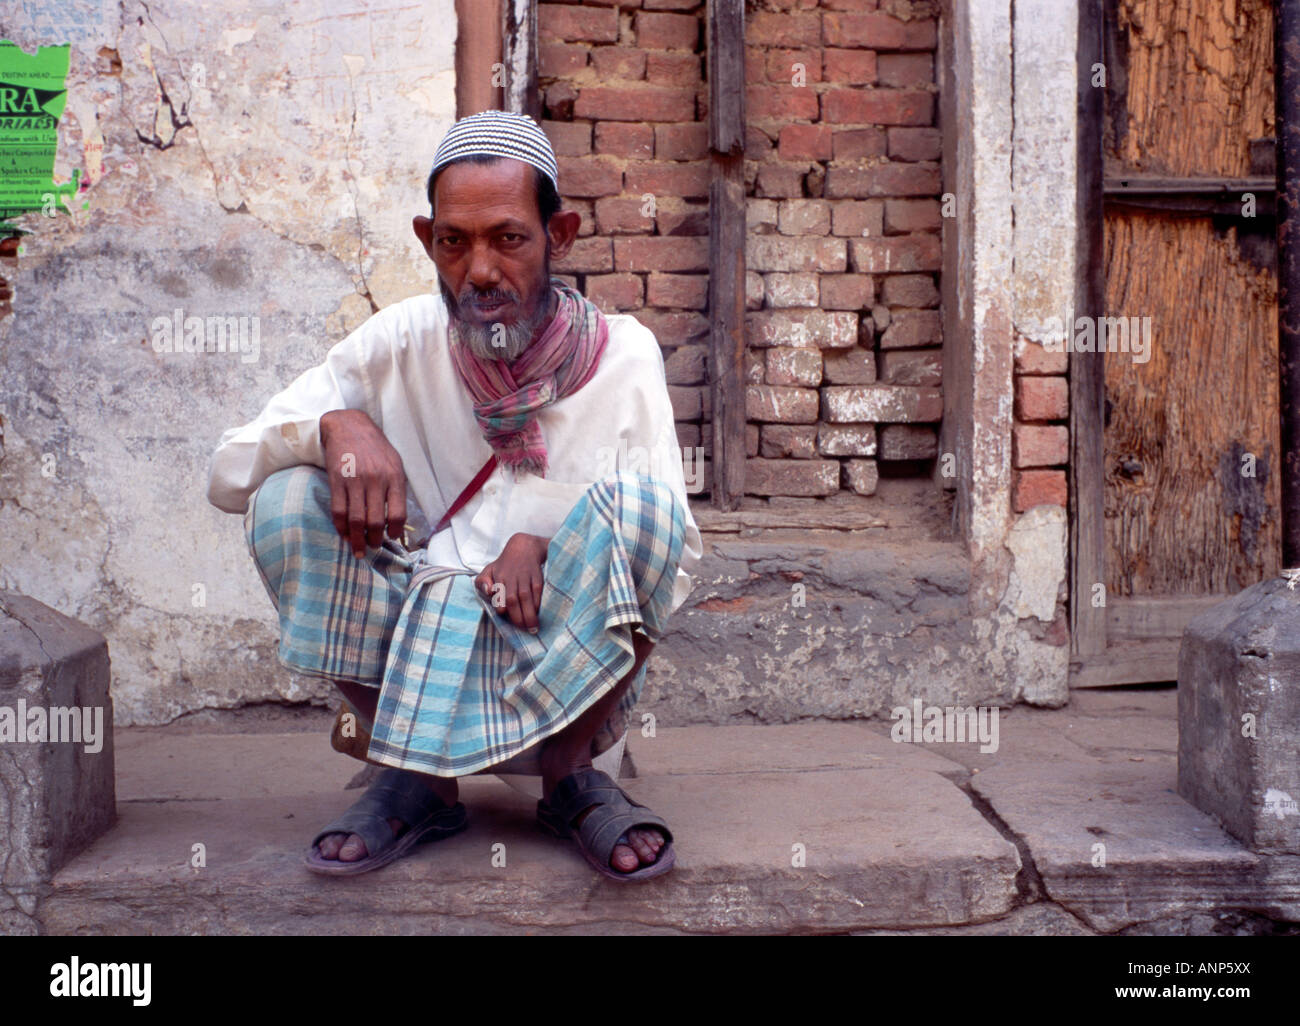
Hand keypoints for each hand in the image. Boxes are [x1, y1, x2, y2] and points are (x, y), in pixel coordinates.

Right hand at [320, 408, 406, 558]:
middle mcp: (375, 480)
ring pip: (356, 520)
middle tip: (373, 548)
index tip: (392, 538)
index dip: (395, 531)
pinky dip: (340, 527)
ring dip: (357, 539)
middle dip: (374, 540)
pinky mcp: (336, 480)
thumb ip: (397, 488)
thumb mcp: (394, 462)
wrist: (348, 426)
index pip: (398, 513)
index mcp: (394, 476)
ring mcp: (355, 480)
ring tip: (359, 549)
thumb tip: (397, 519)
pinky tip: (344, 534)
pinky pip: (338, 511)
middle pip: (375, 521)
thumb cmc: (375, 447)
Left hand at [474, 533, 549, 632]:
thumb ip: (482, 582)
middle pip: (513, 599)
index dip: (501, 607)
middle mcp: (512, 578)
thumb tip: (488, 591)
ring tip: (533, 629)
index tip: (505, 615)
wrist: (524, 547)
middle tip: (523, 630)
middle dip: (518, 617)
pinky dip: (538, 604)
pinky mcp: (537, 577)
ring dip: (530, 614)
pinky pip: (538, 592)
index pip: (498, 595)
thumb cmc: (504, 565)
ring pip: (527, 597)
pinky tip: (538, 614)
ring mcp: (526, 577)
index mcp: (499, 577)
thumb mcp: (488, 570)